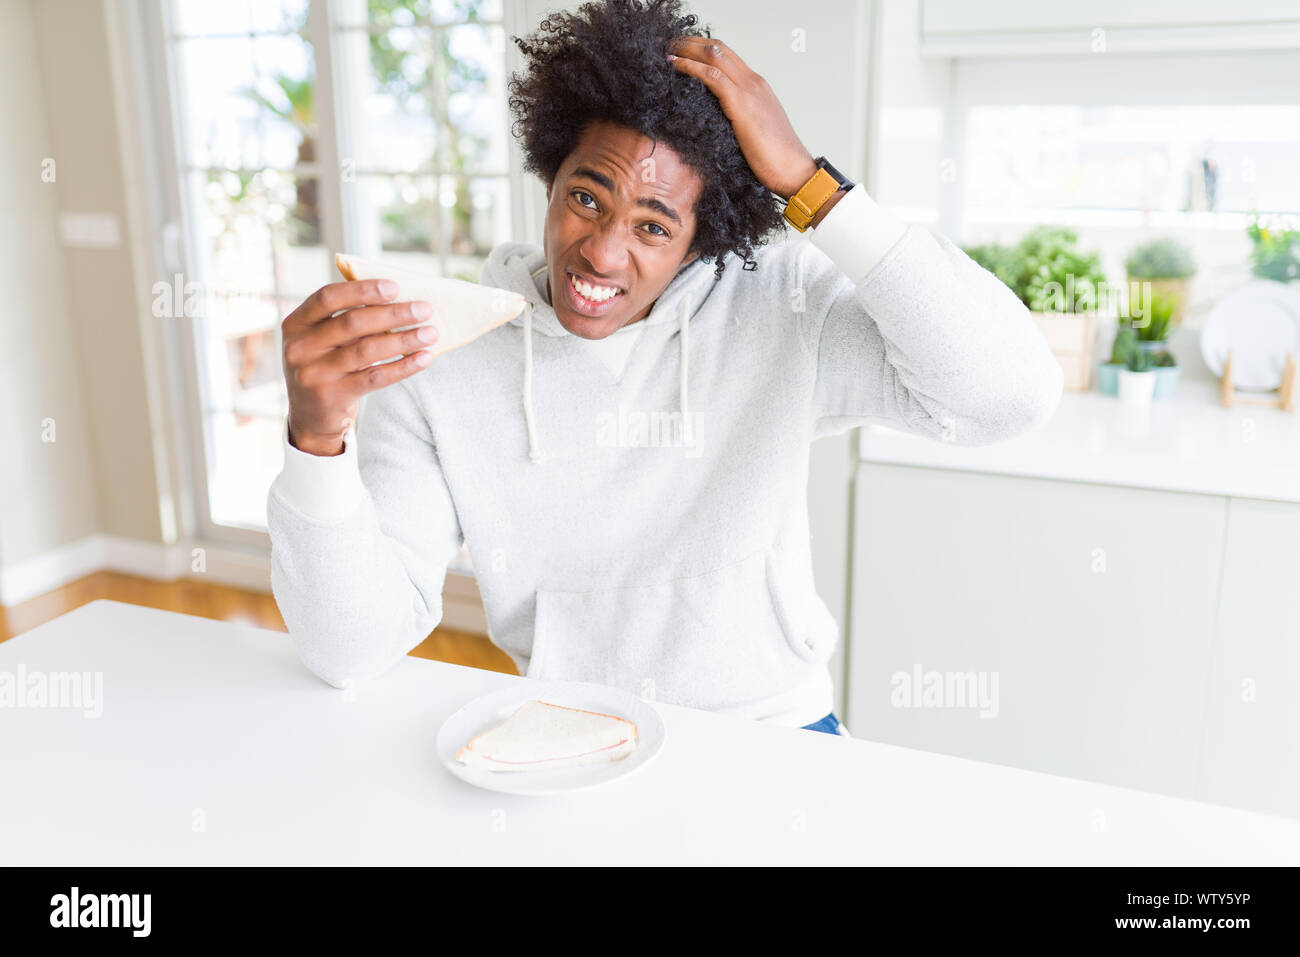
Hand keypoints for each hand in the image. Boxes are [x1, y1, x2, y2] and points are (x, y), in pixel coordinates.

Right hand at [281, 280, 437, 455]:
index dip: (362, 290)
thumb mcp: (321, 340)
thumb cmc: (326, 367)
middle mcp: (299, 347)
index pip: (328, 297)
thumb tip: (398, 298)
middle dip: (393, 314)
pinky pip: (375, 377)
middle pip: (353, 322)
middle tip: (425, 309)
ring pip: (367, 350)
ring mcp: (314, 373)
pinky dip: (404, 366)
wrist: (309, 417)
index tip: (395, 287)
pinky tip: (424, 358)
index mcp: (296, 324)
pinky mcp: (333, 396)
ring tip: (431, 333)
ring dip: (404, 340)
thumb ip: (345, 319)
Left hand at [667, 36, 816, 199]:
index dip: (703, 48)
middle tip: (670, 43)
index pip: (728, 56)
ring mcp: (748, 90)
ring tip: (668, 50)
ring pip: (714, 55)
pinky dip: (690, 67)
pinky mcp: (741, 104)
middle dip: (692, 42)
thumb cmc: (775, 158)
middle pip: (719, 48)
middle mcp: (754, 82)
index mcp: (757, 87)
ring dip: (687, 49)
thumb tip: (719, 124)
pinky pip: (711, 76)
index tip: (683, 49)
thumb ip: (738, 119)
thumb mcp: (754, 131)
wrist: (794, 169)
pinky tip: (675, 66)